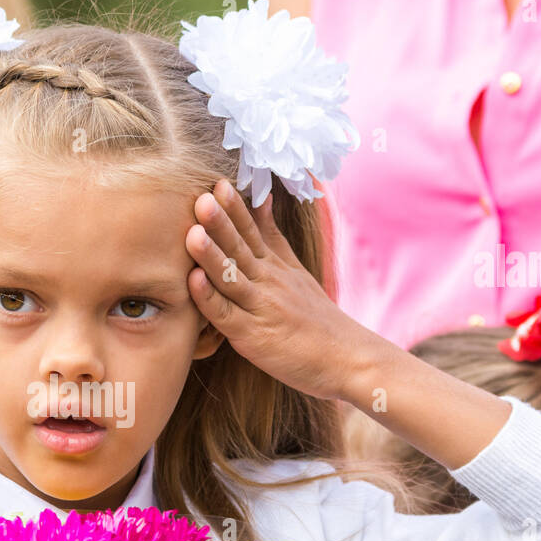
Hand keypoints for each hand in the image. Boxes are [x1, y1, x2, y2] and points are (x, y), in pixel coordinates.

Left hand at [184, 178, 378, 400]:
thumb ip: (273, 236)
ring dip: (212, 255)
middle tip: (204, 196)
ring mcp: (260, 307)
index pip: (252, 230)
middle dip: (221, 222)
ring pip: (231, 277)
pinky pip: (226, 314)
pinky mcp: (252, 335)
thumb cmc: (315, 318)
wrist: (346, 358)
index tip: (219, 182)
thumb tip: (261, 198)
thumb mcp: (295, 270)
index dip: (235, 208)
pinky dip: (210, 298)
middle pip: (241, 247)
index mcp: (275, 265)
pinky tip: (194, 281)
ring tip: (194, 232)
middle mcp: (267, 281)